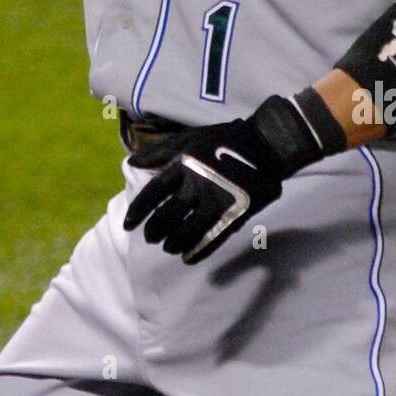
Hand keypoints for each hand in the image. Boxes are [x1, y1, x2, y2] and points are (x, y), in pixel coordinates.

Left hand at [123, 94, 337, 263]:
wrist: (266, 145)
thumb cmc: (223, 140)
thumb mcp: (189, 138)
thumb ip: (159, 152)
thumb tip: (131, 163)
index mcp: (184, 165)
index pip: (153, 192)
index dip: (139, 211)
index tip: (129, 225)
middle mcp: (197, 184)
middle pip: (168, 215)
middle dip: (155, 230)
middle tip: (150, 238)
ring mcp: (218, 200)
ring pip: (187, 231)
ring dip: (173, 243)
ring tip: (168, 247)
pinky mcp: (236, 214)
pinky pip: (212, 238)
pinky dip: (197, 250)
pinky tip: (187, 257)